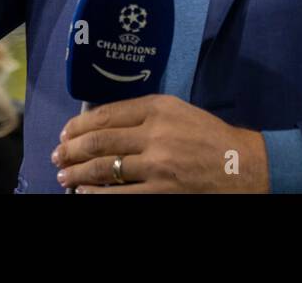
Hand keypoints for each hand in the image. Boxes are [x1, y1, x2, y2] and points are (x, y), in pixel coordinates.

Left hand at [52, 94, 269, 192]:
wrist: (243, 165)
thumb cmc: (210, 136)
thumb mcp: (178, 111)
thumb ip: (144, 113)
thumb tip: (102, 124)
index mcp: (158, 108)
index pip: (106, 114)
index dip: (79, 125)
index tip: (65, 133)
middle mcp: (155, 133)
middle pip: (99, 140)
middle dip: (71, 149)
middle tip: (58, 156)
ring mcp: (157, 165)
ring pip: (104, 168)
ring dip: (77, 173)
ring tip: (64, 176)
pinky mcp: (162, 192)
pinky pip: (119, 194)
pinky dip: (95, 194)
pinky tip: (83, 194)